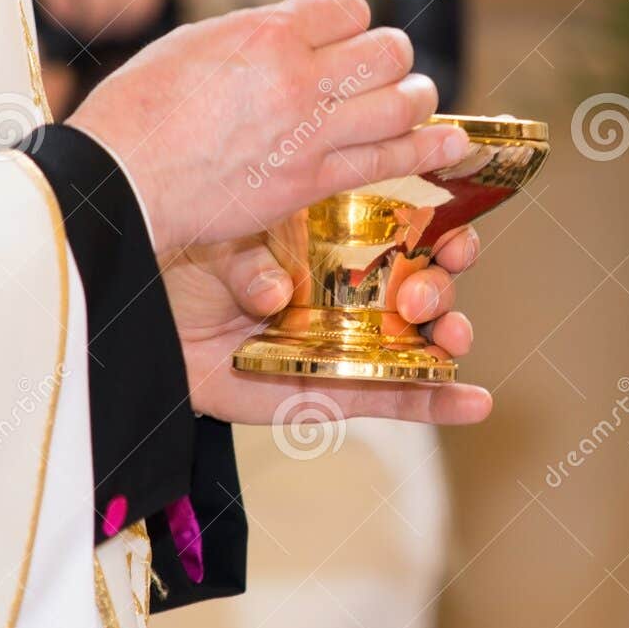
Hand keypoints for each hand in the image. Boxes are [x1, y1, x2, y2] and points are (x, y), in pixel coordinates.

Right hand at [69, 0, 469, 250]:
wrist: (120, 181)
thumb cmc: (138, 113)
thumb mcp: (192, 45)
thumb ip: (252, 36)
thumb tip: (292, 33)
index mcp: (265, 32)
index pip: (347, 8)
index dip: (352, 20)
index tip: (344, 35)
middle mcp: (297, 77)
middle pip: (386, 52)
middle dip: (392, 58)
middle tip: (385, 70)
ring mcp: (309, 133)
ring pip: (400, 103)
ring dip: (418, 99)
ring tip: (418, 101)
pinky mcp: (311, 183)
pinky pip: (388, 160)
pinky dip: (430, 150)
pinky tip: (455, 144)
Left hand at [163, 224, 491, 425]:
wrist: (152, 324)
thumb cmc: (190, 266)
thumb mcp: (218, 245)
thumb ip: (250, 262)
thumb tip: (274, 294)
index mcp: (341, 236)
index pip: (410, 225)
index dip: (444, 225)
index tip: (455, 229)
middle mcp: (358, 288)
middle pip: (428, 279)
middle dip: (442, 283)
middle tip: (419, 291)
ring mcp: (356, 340)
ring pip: (423, 337)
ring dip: (449, 333)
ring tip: (446, 336)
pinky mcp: (342, 390)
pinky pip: (400, 397)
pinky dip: (441, 402)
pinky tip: (476, 402)